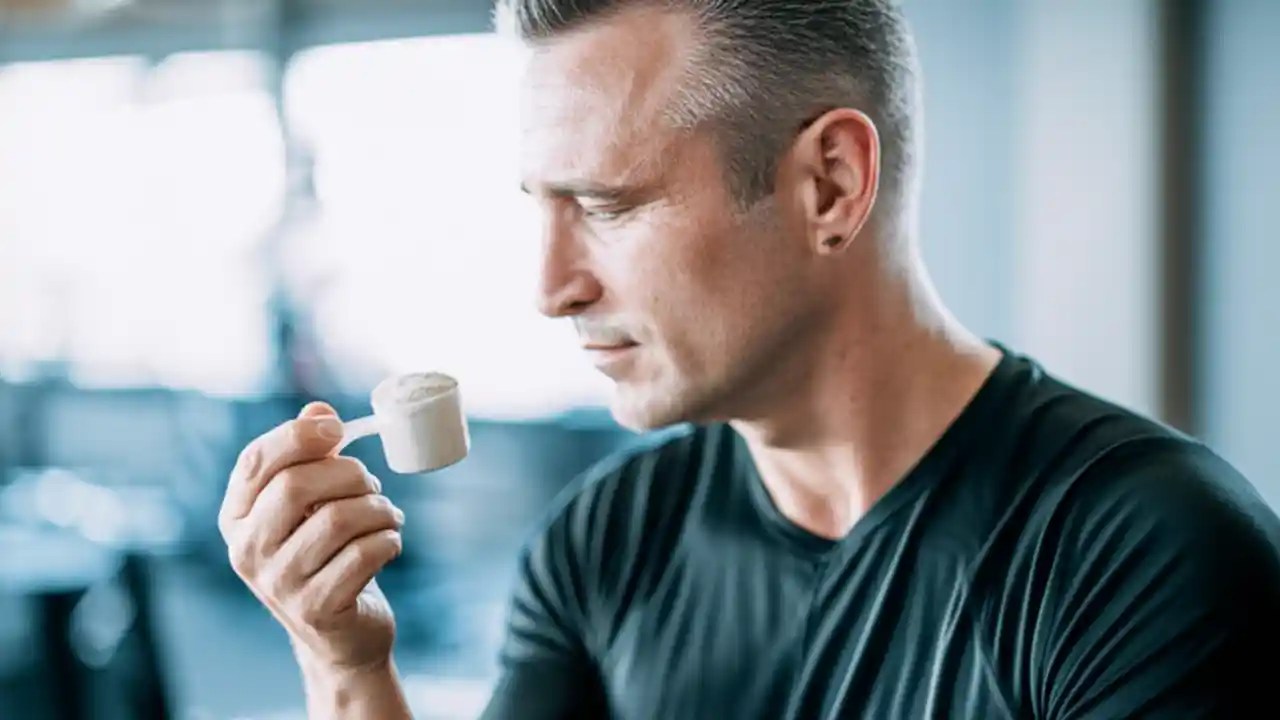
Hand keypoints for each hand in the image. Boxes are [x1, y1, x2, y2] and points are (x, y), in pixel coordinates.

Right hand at [219, 402, 404, 672]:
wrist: (342, 634)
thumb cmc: (326, 555)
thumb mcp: (311, 506)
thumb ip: (311, 456)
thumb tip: (319, 410)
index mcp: (236, 517)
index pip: (256, 460)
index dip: (298, 434)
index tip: (337, 427)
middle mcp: (246, 551)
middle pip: (297, 486)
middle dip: (349, 474)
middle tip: (371, 485)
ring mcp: (278, 584)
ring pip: (338, 519)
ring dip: (378, 509)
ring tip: (387, 516)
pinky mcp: (317, 609)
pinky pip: (364, 554)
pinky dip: (389, 540)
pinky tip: (390, 542)